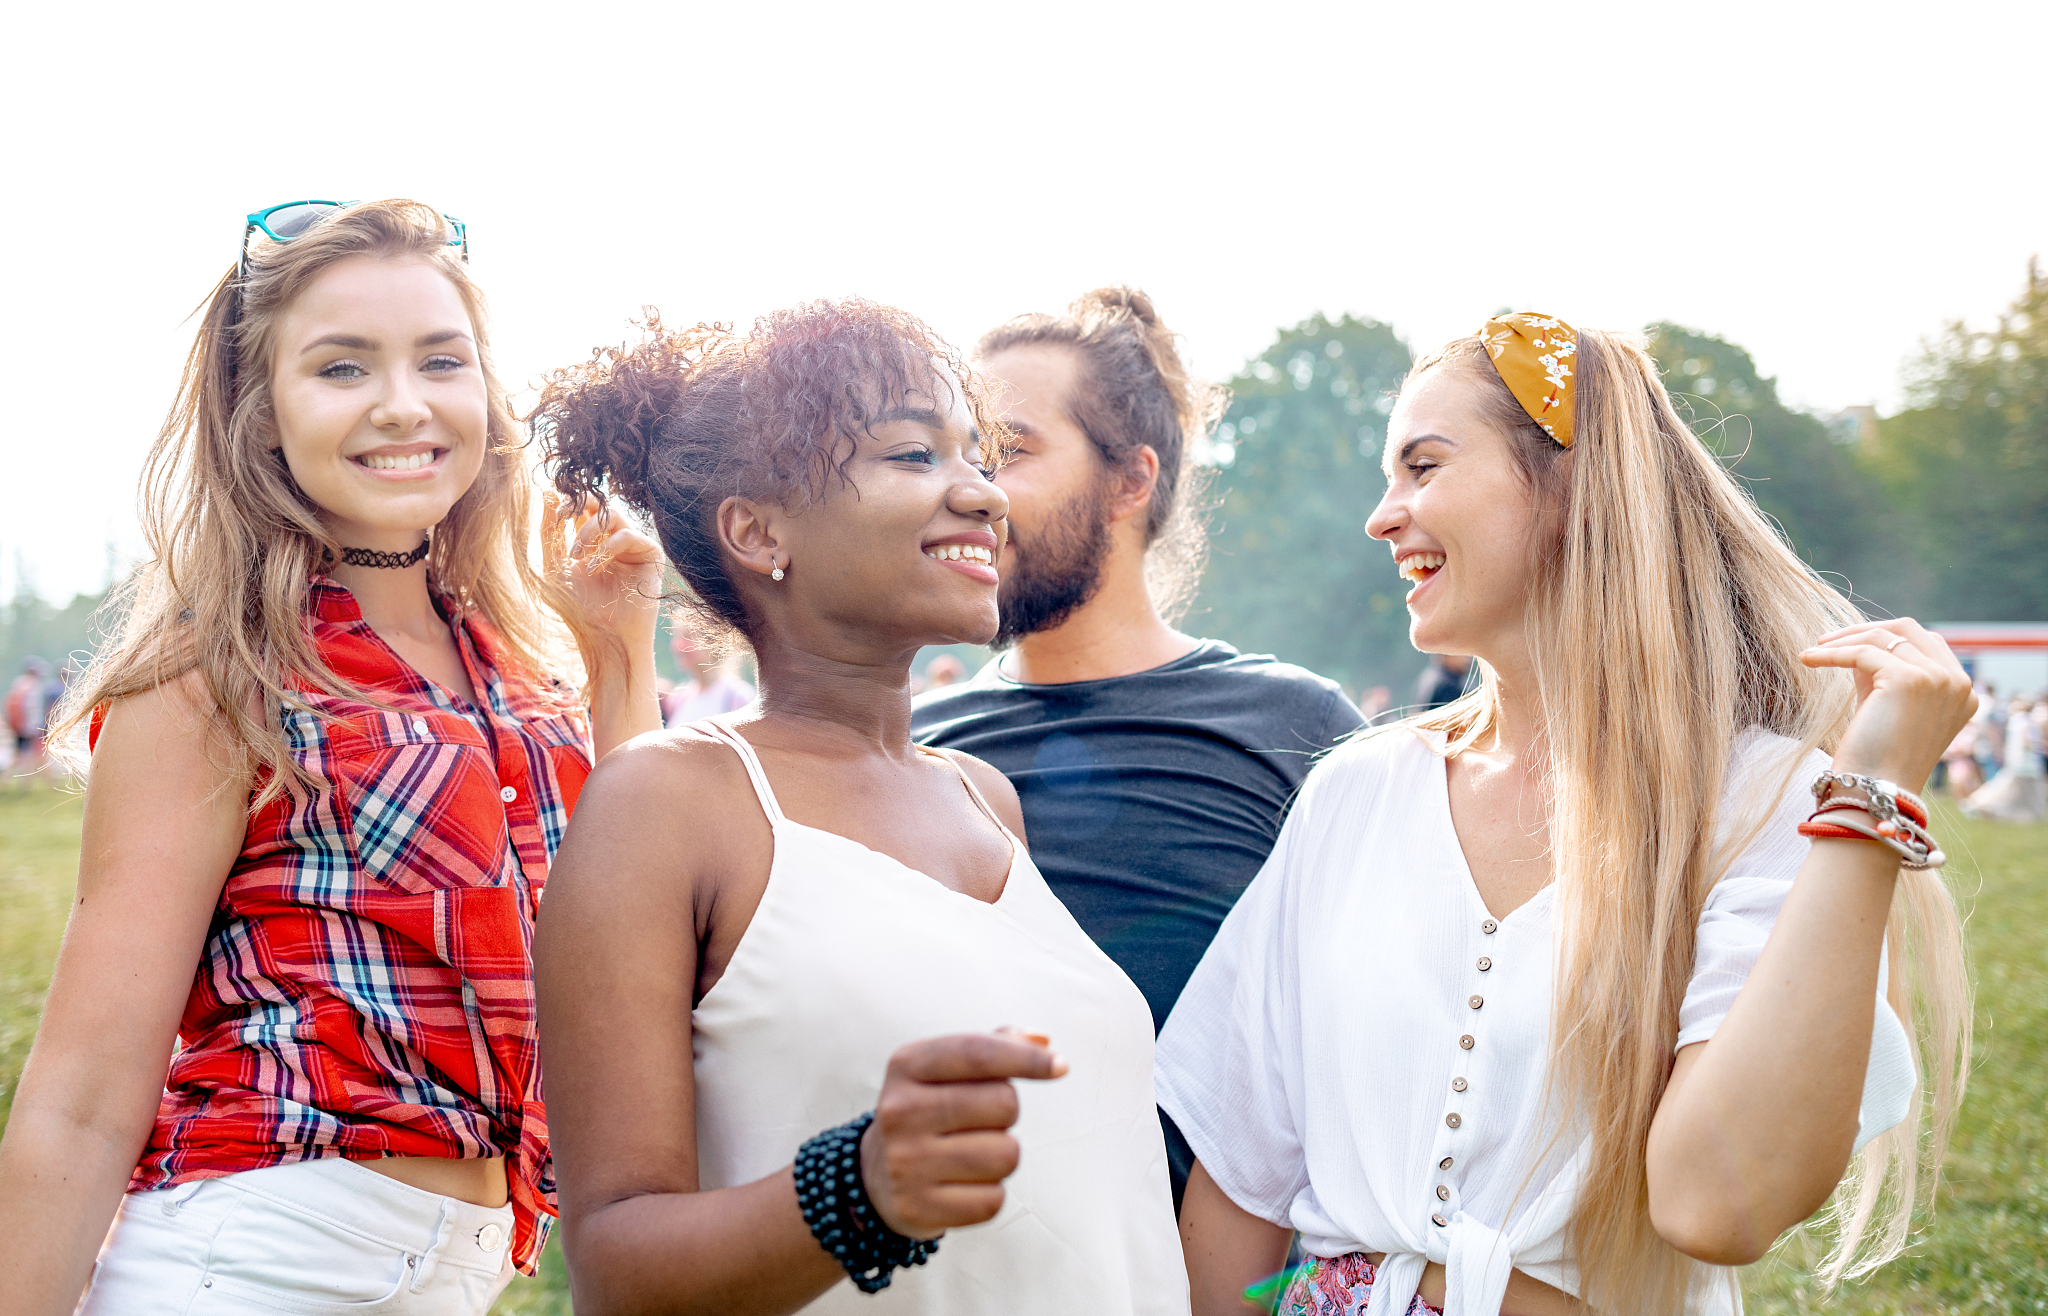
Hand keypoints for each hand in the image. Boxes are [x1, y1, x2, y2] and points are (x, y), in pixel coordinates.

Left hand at [557, 494, 663, 646]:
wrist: (603, 636)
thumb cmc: (578, 607)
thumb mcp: (555, 565)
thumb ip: (550, 531)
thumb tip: (548, 493)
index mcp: (592, 541)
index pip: (583, 508)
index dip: (569, 501)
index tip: (555, 507)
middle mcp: (613, 540)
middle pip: (600, 504)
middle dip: (579, 507)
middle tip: (564, 516)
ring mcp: (633, 546)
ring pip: (612, 515)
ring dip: (589, 531)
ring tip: (576, 556)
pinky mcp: (650, 555)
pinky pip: (628, 536)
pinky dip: (607, 548)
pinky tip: (594, 569)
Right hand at [860, 1029, 1066, 1238]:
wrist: (875, 1177)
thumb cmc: (927, 1112)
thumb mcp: (943, 1070)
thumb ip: (993, 1047)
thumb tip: (1042, 1042)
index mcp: (906, 1065)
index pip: (978, 1052)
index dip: (1026, 1059)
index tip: (1061, 1067)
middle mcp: (900, 1111)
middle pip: (1003, 1103)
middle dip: (1006, 1113)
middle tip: (979, 1121)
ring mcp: (905, 1162)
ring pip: (1006, 1155)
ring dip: (1002, 1155)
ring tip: (971, 1153)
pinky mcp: (917, 1208)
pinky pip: (992, 1200)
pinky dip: (989, 1194)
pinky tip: (962, 1185)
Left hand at [1801, 618, 1977, 787]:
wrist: (1875, 791)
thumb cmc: (1876, 756)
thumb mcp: (1886, 705)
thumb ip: (1881, 672)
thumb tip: (1857, 641)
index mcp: (1962, 691)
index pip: (1927, 642)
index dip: (1886, 637)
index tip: (1849, 643)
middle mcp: (1958, 683)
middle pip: (1908, 630)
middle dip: (1865, 630)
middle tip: (1828, 640)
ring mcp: (1938, 679)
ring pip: (1882, 637)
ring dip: (1843, 640)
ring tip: (1813, 651)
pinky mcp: (1909, 679)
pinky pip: (1861, 652)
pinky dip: (1831, 653)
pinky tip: (1807, 659)